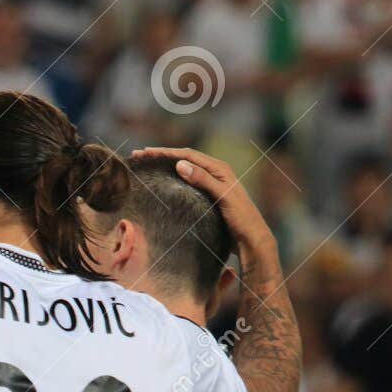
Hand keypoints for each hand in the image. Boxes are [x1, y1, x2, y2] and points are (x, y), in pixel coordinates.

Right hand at [131, 146, 275, 256]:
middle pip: (185, 159)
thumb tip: (180, 164)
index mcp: (219, 169)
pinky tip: (164, 184)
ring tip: (148, 166)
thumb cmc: (241, 218)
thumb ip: (203, 180)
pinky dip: (173, 180)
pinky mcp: (208, 197)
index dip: (165, 152)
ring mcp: (212, 185)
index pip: (188, 155)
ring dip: (167, 167)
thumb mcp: (223, 196)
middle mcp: (215, 173)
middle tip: (140, 155)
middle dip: (162, 156)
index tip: (146, 152)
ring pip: (185, 171)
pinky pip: (187, 183)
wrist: (251, 239)